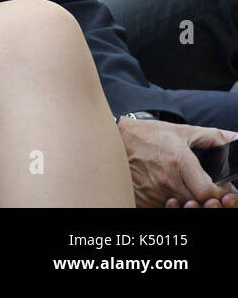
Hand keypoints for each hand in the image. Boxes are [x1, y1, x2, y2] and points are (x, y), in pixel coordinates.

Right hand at [118, 118, 237, 207]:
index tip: (220, 191)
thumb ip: (214, 138)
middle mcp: (166, 180)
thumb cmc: (151, 135)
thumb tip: (235, 141)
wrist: (115, 139)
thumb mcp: (184, 131)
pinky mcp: (143, 200)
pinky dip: (170, 203)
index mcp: (180, 161)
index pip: (209, 193)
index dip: (219, 195)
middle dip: (205, 200)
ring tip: (186, 190)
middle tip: (205, 192)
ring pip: (181, 207)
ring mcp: (153, 192)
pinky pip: (164, 208)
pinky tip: (170, 192)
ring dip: (188, 202)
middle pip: (197, 204)